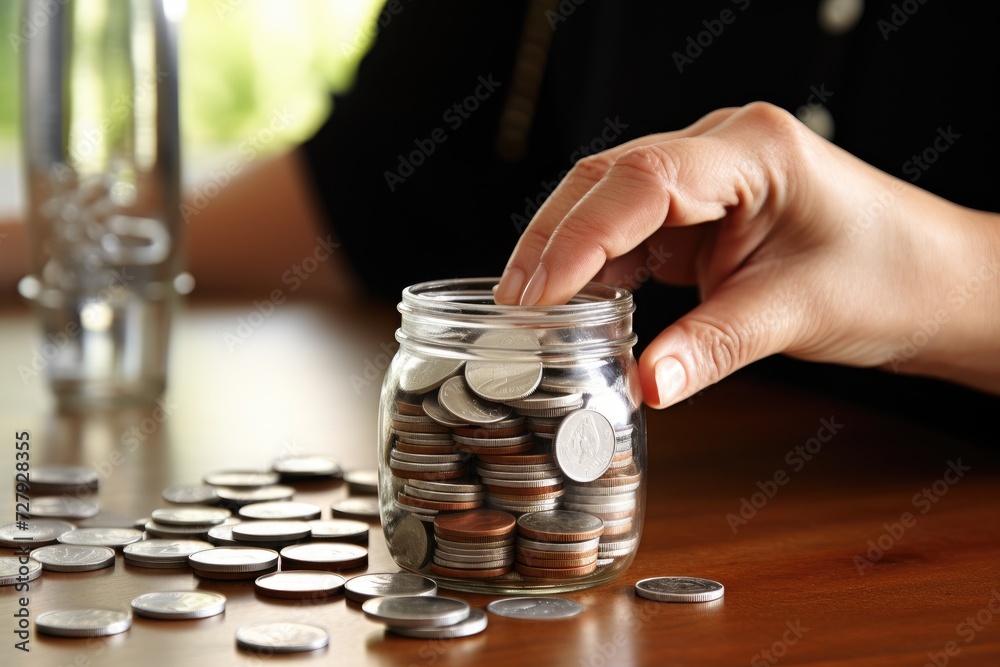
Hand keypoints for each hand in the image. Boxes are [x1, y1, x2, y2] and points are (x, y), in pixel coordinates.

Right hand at [494, 102, 999, 406]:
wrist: (931, 283)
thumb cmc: (889, 276)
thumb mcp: (797, 313)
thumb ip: (713, 346)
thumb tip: (643, 385)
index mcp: (753, 150)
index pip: (640, 182)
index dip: (579, 237)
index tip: (534, 293)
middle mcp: (720, 152)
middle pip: (608, 181)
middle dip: (553, 241)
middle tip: (510, 305)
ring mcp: (707, 180)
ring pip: (608, 205)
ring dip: (567, 256)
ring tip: (527, 310)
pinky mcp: (700, 214)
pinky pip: (631, 233)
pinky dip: (597, 269)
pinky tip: (574, 304)